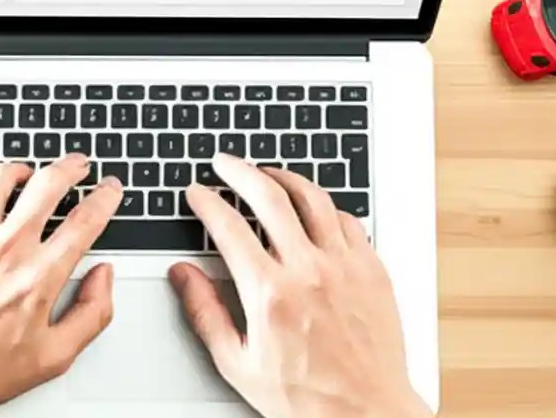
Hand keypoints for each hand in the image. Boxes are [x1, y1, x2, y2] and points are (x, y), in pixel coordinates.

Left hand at [0, 156, 122, 417]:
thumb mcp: (51, 358)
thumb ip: (91, 315)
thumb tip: (103, 278)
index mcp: (39, 276)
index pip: (86, 220)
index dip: (106, 196)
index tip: (110, 188)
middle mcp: (5, 248)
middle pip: (49, 183)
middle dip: (71, 167)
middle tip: (77, 165)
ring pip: (0, 176)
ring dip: (21, 170)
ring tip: (26, 175)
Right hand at [169, 154, 430, 417]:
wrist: (367, 413)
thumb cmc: (307, 398)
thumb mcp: (238, 364)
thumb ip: (205, 312)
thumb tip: (183, 275)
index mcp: (270, 293)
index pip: (229, 226)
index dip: (207, 202)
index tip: (197, 192)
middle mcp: (309, 271)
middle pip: (270, 196)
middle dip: (240, 171)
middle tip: (225, 164)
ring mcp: (345, 266)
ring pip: (313, 198)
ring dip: (285, 178)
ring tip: (267, 174)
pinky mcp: (372, 269)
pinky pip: (348, 220)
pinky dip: (325, 206)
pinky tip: (313, 208)